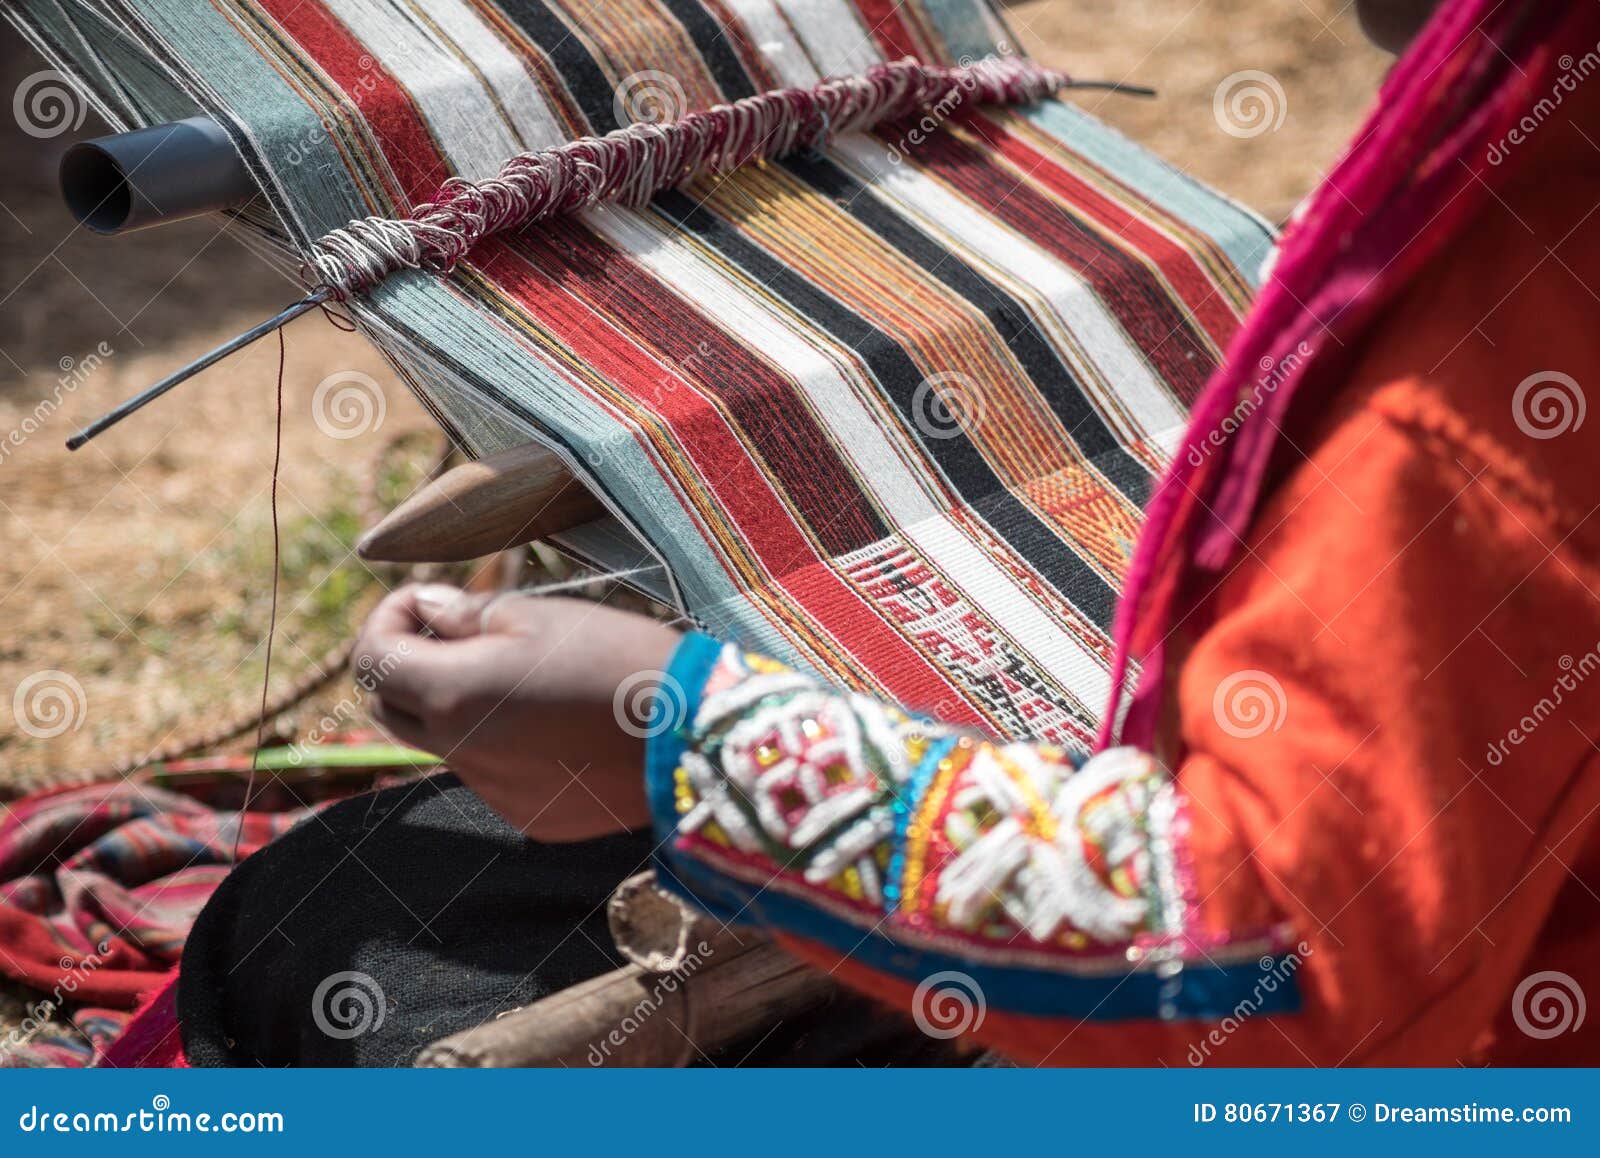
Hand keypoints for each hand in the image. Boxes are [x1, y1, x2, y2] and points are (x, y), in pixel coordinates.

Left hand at [351, 583, 682, 840]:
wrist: (691, 735)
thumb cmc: (617, 659)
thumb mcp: (541, 616)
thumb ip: (467, 613)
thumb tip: (426, 609)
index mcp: (452, 693)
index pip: (371, 658)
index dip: (389, 617)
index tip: (428, 601)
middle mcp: (458, 752)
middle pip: (389, 708)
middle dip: (407, 665)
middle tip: (457, 634)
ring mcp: (492, 791)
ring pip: (445, 742)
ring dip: (460, 704)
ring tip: (526, 678)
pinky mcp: (528, 815)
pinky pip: (492, 774)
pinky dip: (504, 744)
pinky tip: (561, 725)